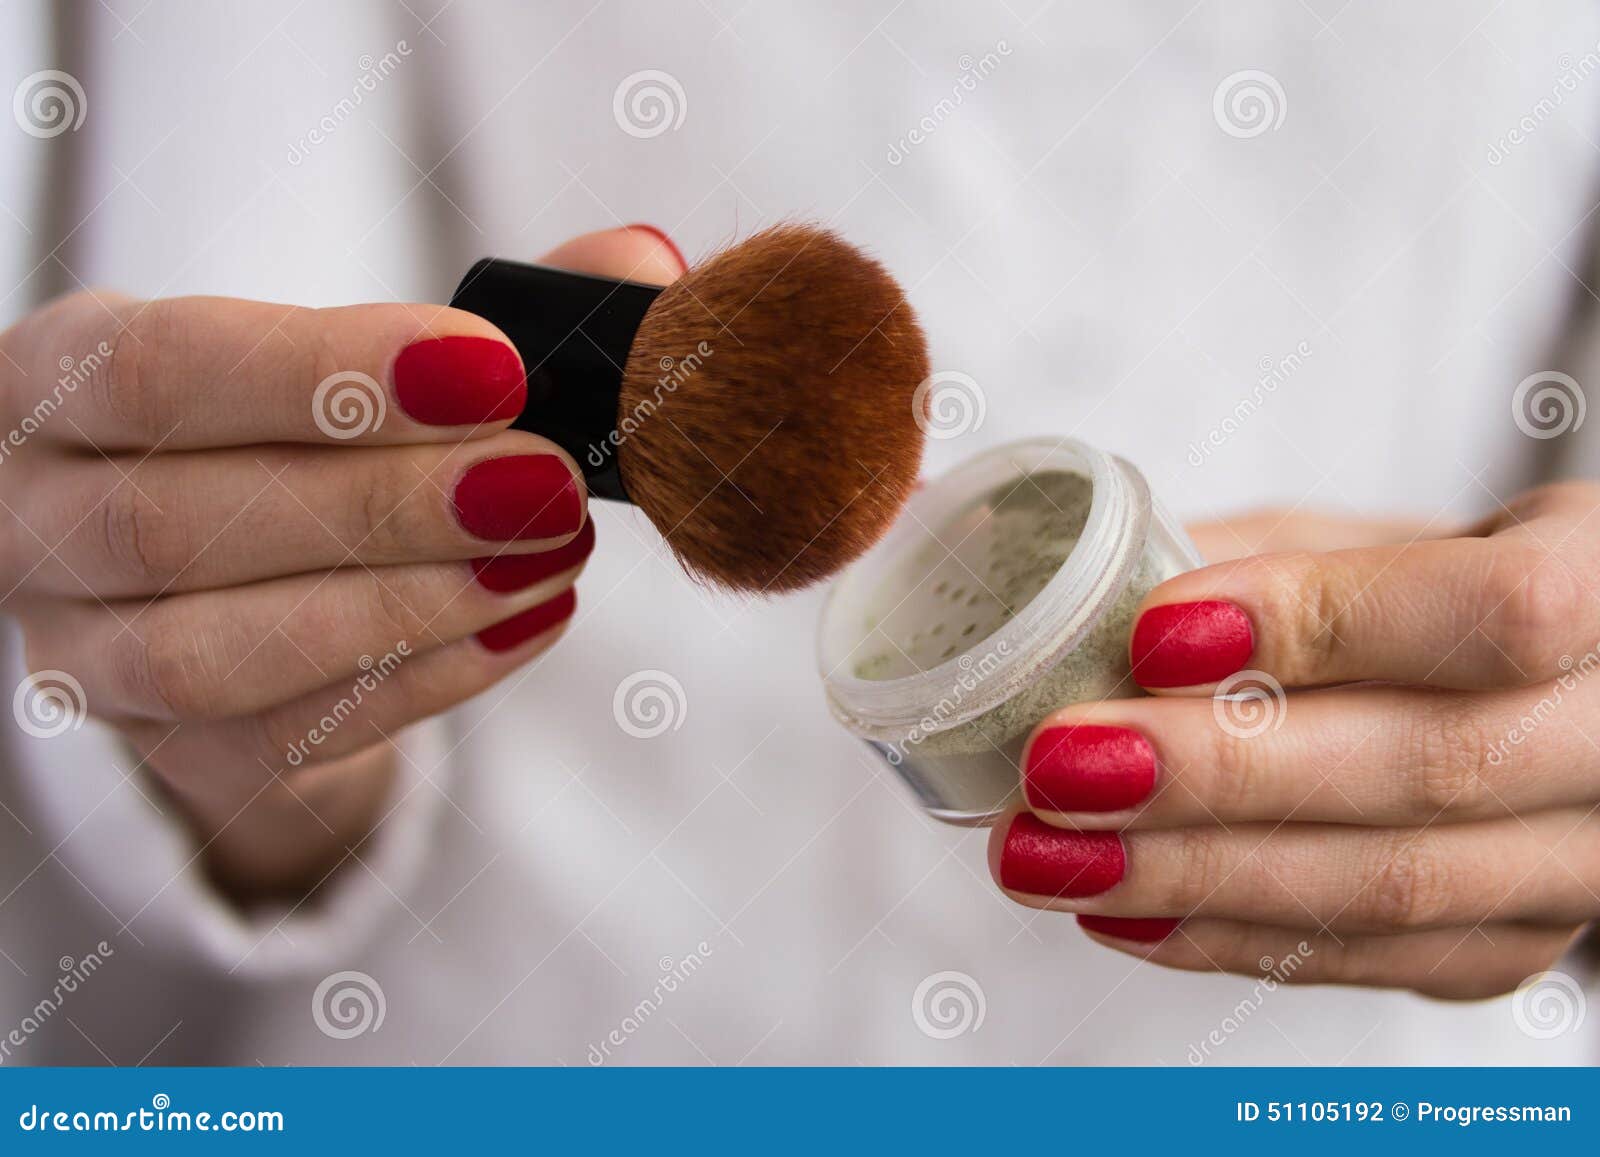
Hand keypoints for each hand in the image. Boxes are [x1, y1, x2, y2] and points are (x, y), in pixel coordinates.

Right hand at [1, 226, 685, 902]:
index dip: (322, 371)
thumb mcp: (358, 357)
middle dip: (385, 504)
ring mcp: (88, 656)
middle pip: (184, 523)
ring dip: (406, 604)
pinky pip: (291, 736)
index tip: (490, 368)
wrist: (243, 580)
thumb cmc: (300, 436)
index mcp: (58, 381)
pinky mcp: (177, 753)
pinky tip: (529, 621)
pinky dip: (426, 680)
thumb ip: (492, 311)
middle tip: (545, 481)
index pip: (161, 368)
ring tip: (551, 555)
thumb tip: (637, 263)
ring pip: (220, 652)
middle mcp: (35, 523)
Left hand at [989, 490, 1599, 998]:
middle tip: (1061, 761)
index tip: (1157, 632)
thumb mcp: (1377, 537)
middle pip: (1431, 766)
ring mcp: (1585, 861)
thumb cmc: (1446, 593)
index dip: (1319, 622)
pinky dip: (1226, 934)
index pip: (1496, 608)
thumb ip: (1255, 556)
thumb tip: (1076, 590)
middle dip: (1219, 771)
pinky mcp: (1518, 944)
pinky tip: (1117, 904)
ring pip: (1394, 885)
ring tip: (1046, 849)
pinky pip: (1370, 959)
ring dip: (1195, 873)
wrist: (1565, 699)